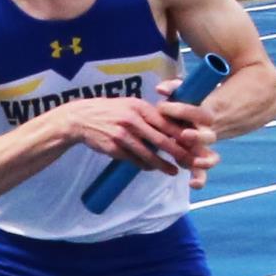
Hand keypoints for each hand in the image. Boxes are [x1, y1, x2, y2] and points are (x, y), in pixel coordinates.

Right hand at [66, 95, 200, 173]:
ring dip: (162, 165)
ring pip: (148, 154)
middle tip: (190, 161)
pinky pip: (133, 160)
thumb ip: (148, 114)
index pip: (165, 122)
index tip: (193, 143)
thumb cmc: (110, 111)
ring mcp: (123, 135)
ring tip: (173, 171)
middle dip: (177, 152)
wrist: (82, 118)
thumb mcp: (130, 105)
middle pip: (161, 140)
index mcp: (139, 107)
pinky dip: (143, 165)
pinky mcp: (114, 148)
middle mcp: (132, 120)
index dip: (181, 134)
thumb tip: (171, 126)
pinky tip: (150, 168)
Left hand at [155, 77, 220, 189]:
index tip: (162, 107)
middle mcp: (205, 134)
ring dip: (203, 161)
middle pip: (208, 137)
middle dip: (196, 137)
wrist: (192, 122)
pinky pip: (202, 173)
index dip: (181, 110)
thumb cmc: (183, 106)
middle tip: (183, 135)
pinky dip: (199, 179)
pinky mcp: (196, 163)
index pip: (197, 112)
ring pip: (211, 158)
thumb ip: (173, 87)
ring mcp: (202, 150)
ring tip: (193, 163)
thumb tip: (161, 89)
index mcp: (202, 117)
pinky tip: (192, 184)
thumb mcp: (180, 93)